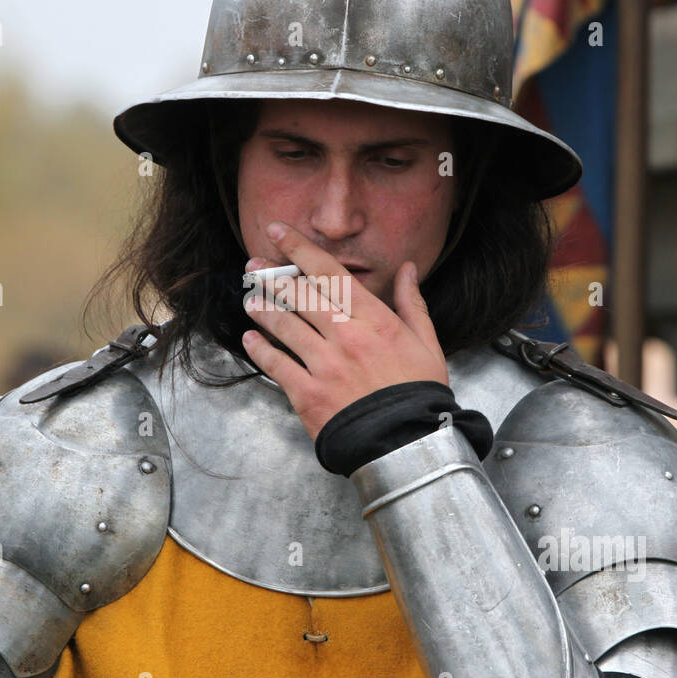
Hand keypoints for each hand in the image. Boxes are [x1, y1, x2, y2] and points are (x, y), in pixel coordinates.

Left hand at [241, 221, 448, 441]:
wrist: (407, 444)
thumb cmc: (418, 393)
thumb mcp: (426, 343)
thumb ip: (412, 303)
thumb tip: (407, 269)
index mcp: (374, 321)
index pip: (330, 273)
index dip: (299, 248)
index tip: (278, 232)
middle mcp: (345, 336)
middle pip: (299, 294)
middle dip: (271, 276)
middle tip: (253, 267)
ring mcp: (324, 365)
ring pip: (283, 325)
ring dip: (262, 309)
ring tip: (250, 300)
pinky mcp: (307, 394)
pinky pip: (275, 365)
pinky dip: (259, 349)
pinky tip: (250, 339)